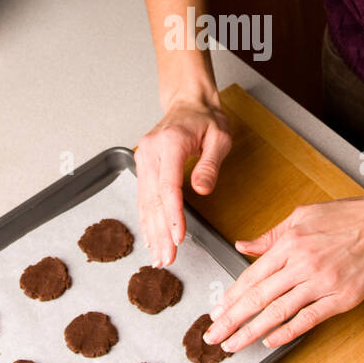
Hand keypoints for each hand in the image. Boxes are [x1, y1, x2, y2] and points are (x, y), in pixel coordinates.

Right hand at [134, 91, 231, 267]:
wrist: (188, 103)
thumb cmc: (207, 119)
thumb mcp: (219, 138)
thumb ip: (210, 164)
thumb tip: (202, 189)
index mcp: (170, 144)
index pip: (168, 186)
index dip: (172, 214)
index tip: (178, 237)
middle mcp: (150, 152)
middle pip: (153, 199)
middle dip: (160, 232)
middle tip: (166, 259)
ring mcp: (143, 159)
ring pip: (145, 201)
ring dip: (151, 231)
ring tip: (158, 257)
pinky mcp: (143, 165)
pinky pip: (144, 197)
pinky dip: (146, 219)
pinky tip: (150, 237)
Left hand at [203, 195, 363, 350]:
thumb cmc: (346, 216)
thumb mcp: (301, 216)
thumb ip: (271, 236)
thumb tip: (242, 245)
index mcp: (290, 244)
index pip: (252, 276)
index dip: (231, 297)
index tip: (216, 311)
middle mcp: (302, 264)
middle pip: (258, 297)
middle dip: (231, 320)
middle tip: (213, 335)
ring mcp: (322, 282)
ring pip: (278, 312)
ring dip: (251, 331)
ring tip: (233, 344)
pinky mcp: (342, 298)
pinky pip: (308, 319)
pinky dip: (287, 332)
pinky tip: (270, 342)